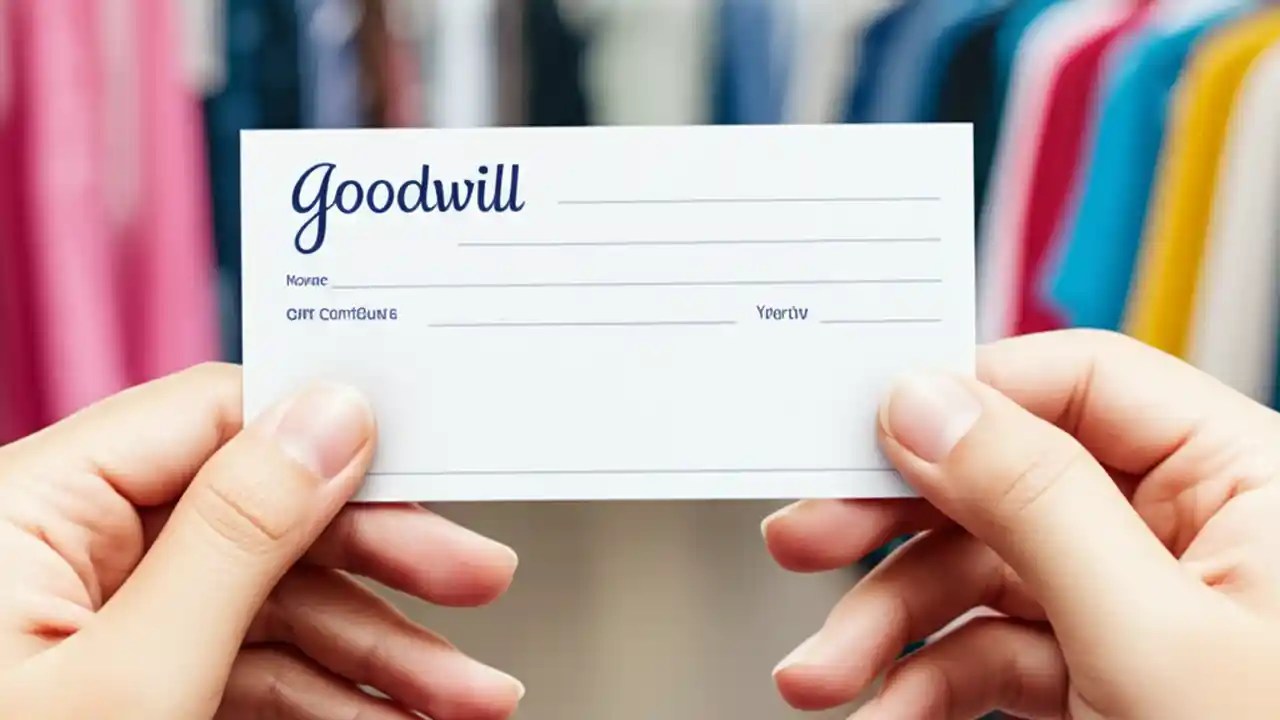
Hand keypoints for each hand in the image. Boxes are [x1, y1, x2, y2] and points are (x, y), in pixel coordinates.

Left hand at [0, 364, 522, 718]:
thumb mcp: (134, 679)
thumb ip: (236, 536)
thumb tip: (328, 419)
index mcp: (31, 509)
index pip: (209, 418)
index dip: (327, 435)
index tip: (425, 468)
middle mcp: (65, 552)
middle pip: (261, 515)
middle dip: (382, 561)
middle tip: (475, 580)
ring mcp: (101, 622)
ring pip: (271, 602)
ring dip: (378, 652)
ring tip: (467, 696)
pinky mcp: (129, 682)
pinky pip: (249, 665)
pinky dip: (329, 697)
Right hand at [764, 330, 1279, 718]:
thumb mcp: (1149, 637)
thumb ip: (1036, 501)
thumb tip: (929, 402)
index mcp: (1242, 476)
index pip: (1077, 380)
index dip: (964, 395)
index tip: (862, 429)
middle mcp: (1188, 527)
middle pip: (1005, 479)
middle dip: (894, 527)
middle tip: (805, 540)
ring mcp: (1139, 602)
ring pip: (982, 574)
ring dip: (888, 626)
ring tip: (822, 677)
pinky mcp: (1104, 669)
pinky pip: (993, 647)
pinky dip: (927, 682)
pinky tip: (883, 713)